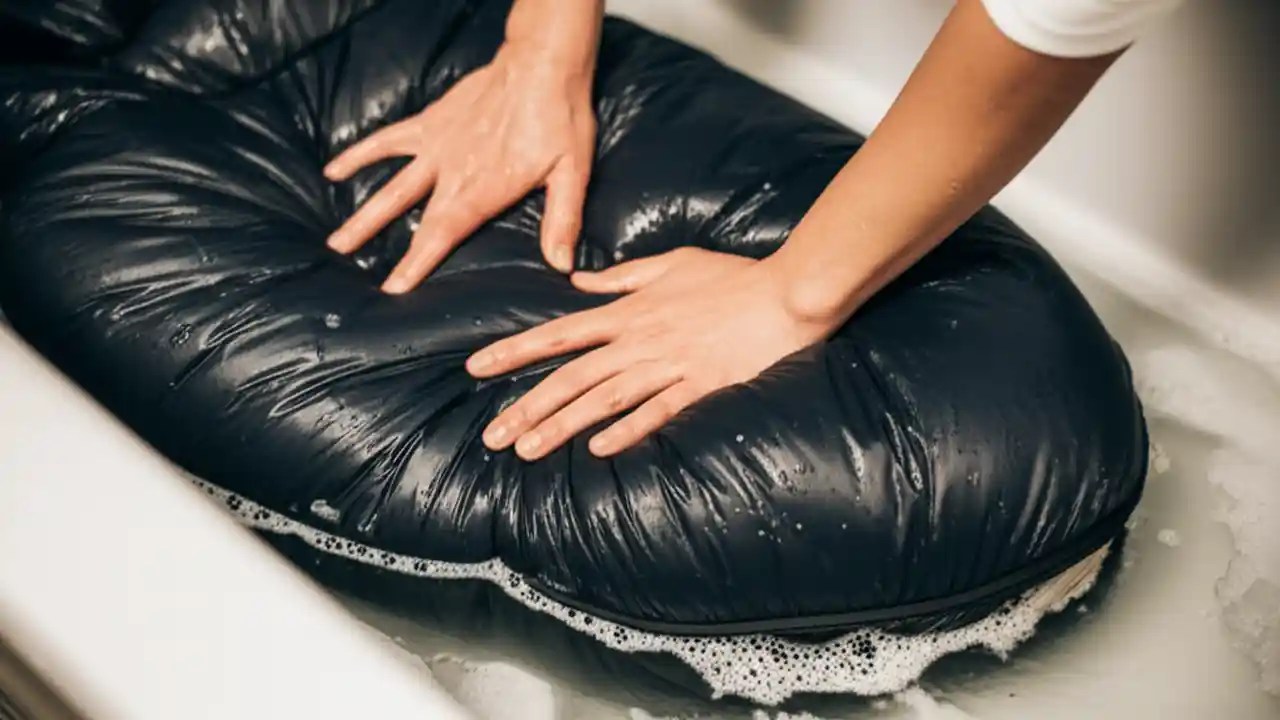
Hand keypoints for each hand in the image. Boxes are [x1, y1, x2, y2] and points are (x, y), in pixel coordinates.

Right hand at [323, 39, 596, 292]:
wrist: (542, 64)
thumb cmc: (562, 119)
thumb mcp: (572, 173)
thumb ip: (562, 220)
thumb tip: (560, 264)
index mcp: (483, 190)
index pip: (442, 235)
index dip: (416, 263)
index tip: (393, 290)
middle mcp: (452, 172)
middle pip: (409, 216)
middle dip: (380, 247)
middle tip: (346, 273)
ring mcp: (437, 146)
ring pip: (391, 185)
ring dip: (363, 214)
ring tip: (335, 242)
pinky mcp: (431, 122)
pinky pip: (388, 139)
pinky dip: (360, 154)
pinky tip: (333, 170)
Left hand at [466, 247, 837, 458]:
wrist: (788, 292)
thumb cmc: (733, 276)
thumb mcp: (672, 263)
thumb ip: (621, 277)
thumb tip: (578, 282)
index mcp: (629, 313)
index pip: (559, 334)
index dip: (515, 351)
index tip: (477, 367)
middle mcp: (640, 341)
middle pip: (571, 376)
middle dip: (527, 405)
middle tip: (491, 436)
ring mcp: (670, 365)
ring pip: (604, 398)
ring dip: (563, 425)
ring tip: (526, 450)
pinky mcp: (702, 386)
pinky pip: (659, 411)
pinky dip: (629, 429)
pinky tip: (599, 450)